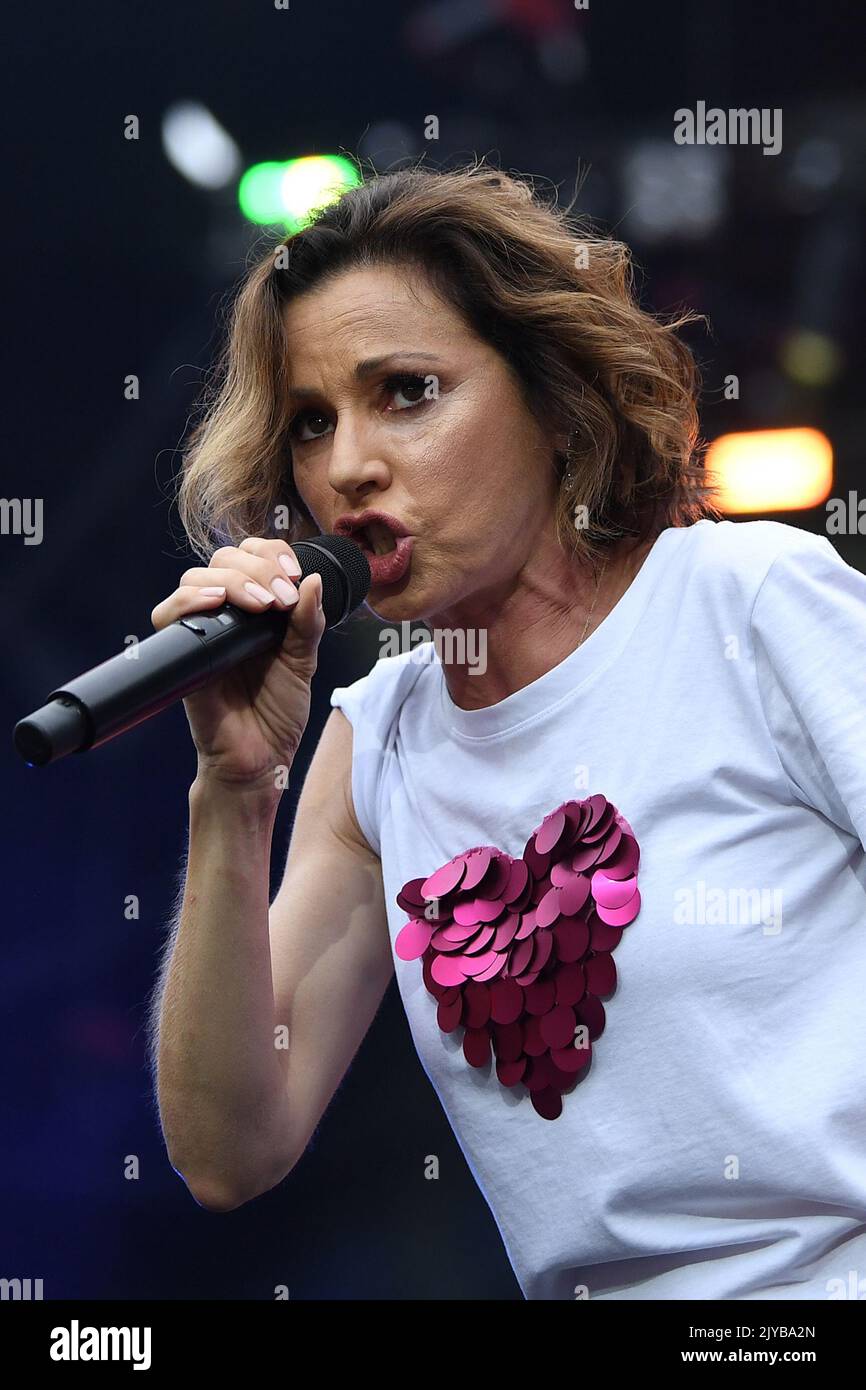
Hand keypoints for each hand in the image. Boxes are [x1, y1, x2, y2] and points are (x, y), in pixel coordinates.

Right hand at [150, 538, 325, 788]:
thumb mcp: (303, 662)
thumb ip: (308, 622)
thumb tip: (313, 580)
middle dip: (258, 567)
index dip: (271, 554)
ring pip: (196, 578)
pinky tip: (219, 603)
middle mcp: (225, 615)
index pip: (251, 557)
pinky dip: (190, 600)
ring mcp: (200, 632)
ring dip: (233, 581)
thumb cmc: (276, 714)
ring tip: (262, 604)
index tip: (294, 575)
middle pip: (223, 559)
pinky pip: (168, 615)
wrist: (260, 759)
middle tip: (282, 596)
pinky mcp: (181, 654)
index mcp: (254, 611)